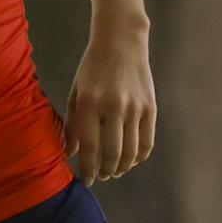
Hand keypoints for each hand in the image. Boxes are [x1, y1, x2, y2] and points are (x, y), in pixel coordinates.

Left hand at [63, 23, 155, 184]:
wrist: (121, 41)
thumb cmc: (92, 68)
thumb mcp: (76, 92)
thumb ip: (73, 124)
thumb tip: (70, 154)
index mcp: (89, 103)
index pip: (89, 147)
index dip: (87, 169)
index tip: (86, 181)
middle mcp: (113, 106)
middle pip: (112, 153)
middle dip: (105, 171)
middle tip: (101, 176)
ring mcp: (134, 107)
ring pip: (131, 151)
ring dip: (122, 167)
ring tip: (115, 171)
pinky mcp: (150, 107)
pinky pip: (147, 141)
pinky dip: (139, 156)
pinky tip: (131, 160)